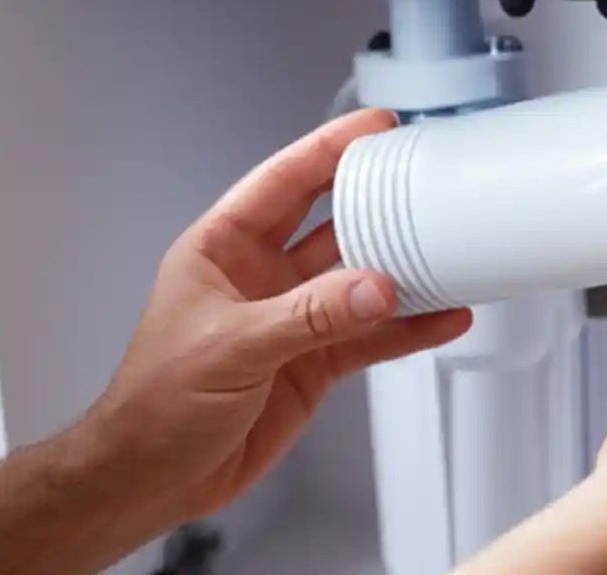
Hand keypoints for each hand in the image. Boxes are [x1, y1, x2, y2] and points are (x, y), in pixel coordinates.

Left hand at [76, 109, 471, 524]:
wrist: (153, 479)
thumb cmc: (156, 404)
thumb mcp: (231, 347)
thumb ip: (308, 316)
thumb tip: (375, 288)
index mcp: (224, 247)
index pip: (284, 181)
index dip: (330, 149)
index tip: (377, 128)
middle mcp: (262, 274)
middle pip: (333, 223)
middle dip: (379, 201)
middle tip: (427, 180)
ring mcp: (294, 318)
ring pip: (361, 280)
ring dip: (404, 269)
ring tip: (453, 251)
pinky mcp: (315, 362)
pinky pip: (372, 336)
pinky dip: (409, 329)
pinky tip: (444, 318)